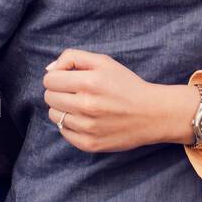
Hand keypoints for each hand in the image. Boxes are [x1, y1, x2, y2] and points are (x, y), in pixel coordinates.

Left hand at [42, 49, 200, 151]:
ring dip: (63, 109)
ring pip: (54, 116)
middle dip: (59, 92)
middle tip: (76, 93)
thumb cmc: (126, 85)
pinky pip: (64, 132)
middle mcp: (87, 105)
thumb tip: (49, 70)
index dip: (57, 77)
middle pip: (49, 97)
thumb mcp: (103, 61)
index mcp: (89, 82)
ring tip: (82, 106)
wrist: (152, 114)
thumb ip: (72, 58)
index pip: (49, 80)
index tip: (68, 79)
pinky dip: (71, 125)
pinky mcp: (89, 144)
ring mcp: (88, 127)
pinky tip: (86, 119)